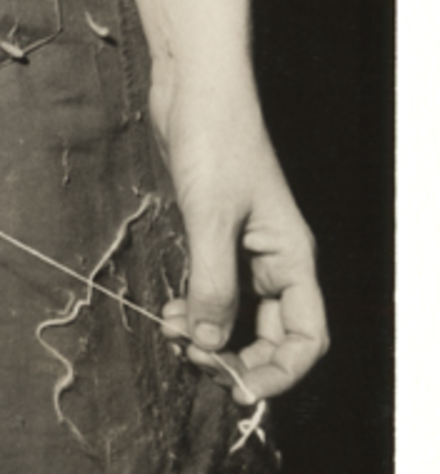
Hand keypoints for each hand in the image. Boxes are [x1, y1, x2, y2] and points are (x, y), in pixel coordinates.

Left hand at [152, 75, 329, 404]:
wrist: (193, 86)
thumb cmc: (214, 140)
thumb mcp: (211, 217)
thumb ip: (213, 284)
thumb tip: (210, 344)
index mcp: (291, 258)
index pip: (306, 337)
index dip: (279, 371)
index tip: (238, 387)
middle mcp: (273, 258)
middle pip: (271, 333)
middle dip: (236, 357)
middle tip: (193, 363)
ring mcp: (243, 247)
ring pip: (237, 313)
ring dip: (208, 334)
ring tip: (171, 333)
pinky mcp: (213, 233)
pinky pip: (212, 288)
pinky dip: (194, 307)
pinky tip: (168, 310)